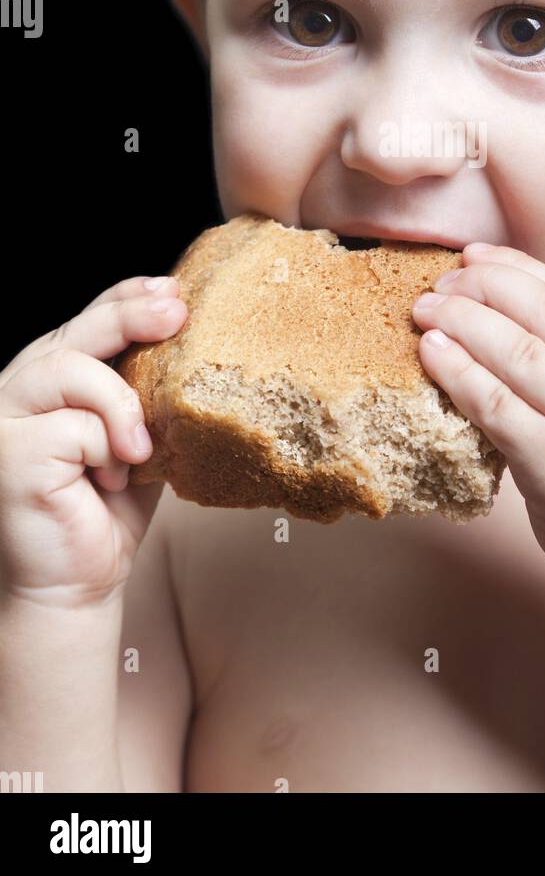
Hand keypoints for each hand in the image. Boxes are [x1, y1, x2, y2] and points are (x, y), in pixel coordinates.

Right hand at [0, 275, 186, 608]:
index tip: (173, 291)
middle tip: (177, 314)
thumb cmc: (107, 510)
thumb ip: (147, 390)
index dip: (128, 297)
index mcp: (51, 375)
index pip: (88, 318)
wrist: (76, 585)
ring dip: (120, 404)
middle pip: (78, 331)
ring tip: (140, 449)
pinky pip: (74, 425)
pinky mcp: (8, 451)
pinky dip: (106, 450)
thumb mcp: (139, 435)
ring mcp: (5, 416)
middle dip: (131, 315)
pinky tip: (108, 480)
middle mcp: (19, 386)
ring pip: (72, 369)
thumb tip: (195, 337)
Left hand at [412, 243, 544, 602]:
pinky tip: (432, 354)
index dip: (513, 268)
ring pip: (514, 351)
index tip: (473, 257)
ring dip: (460, 322)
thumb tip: (508, 299)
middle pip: (540, 311)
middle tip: (438, 283)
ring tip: (424, 311)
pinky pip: (493, 403)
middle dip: (480, 287)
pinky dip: (456, 372)